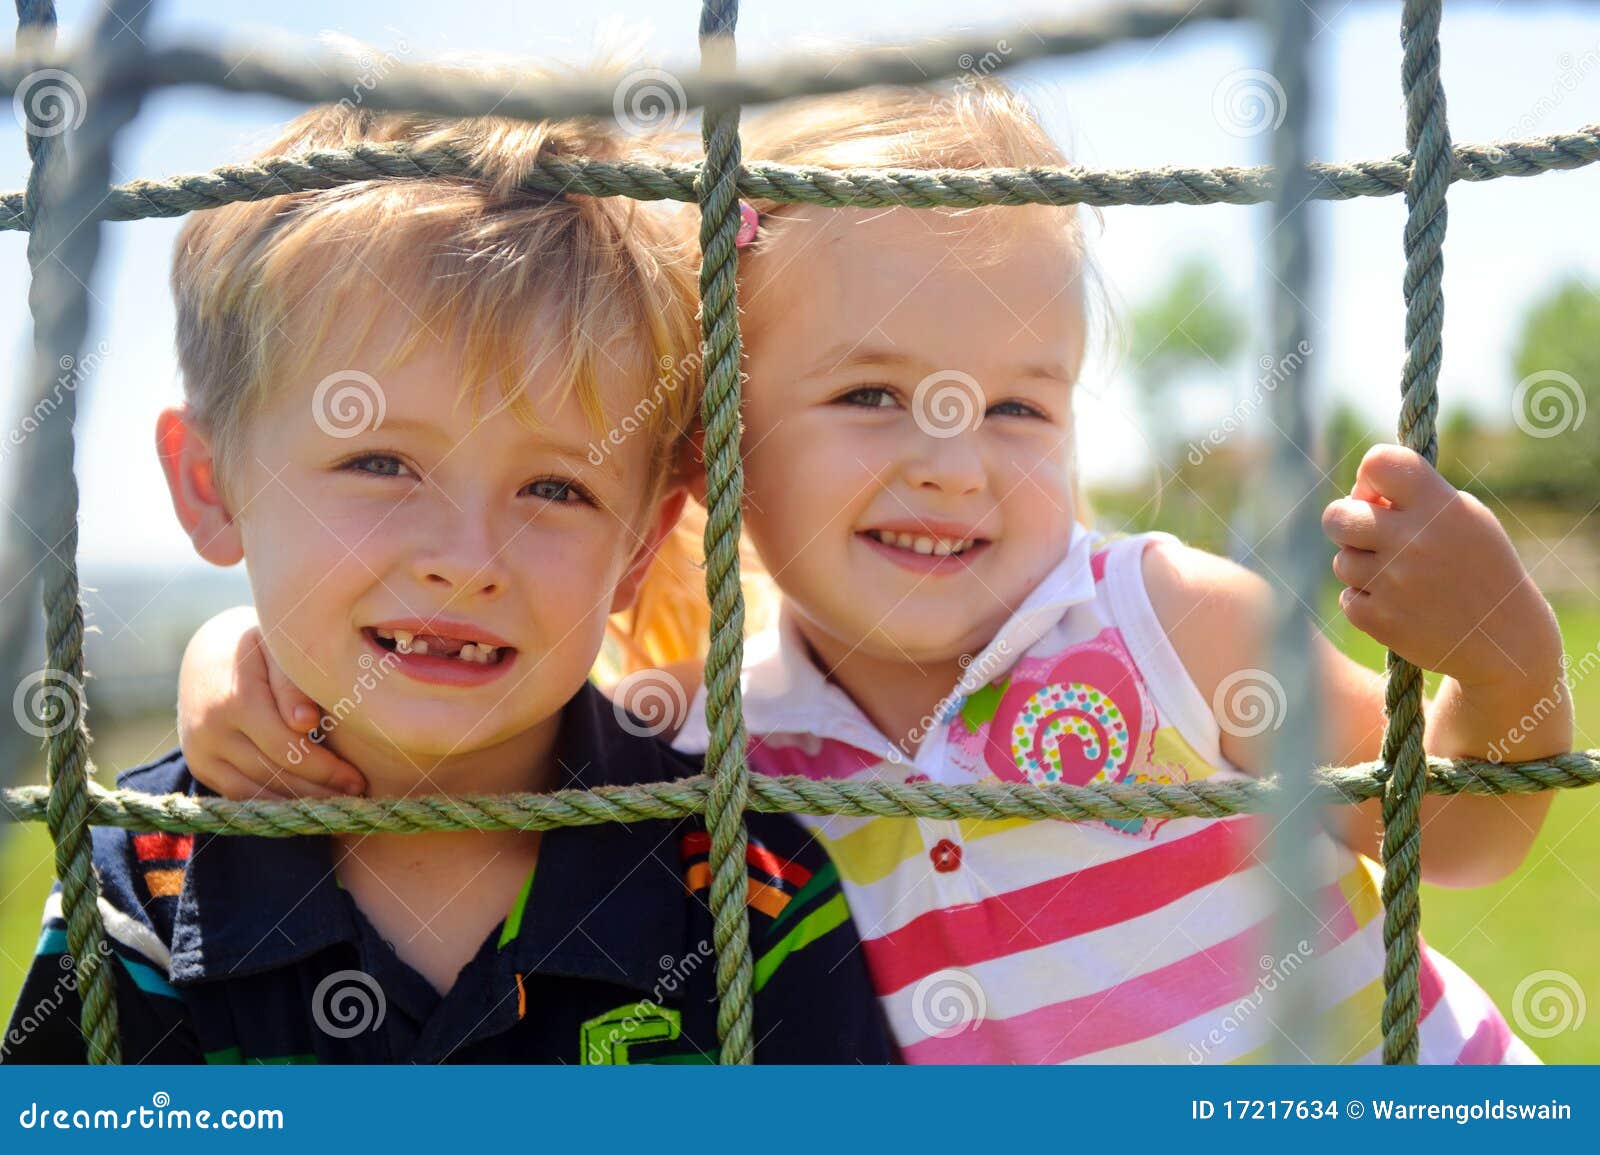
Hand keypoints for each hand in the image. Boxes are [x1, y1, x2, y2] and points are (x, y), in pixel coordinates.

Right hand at [176, 606, 366, 797]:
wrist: (208, 652)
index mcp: (235, 699)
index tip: (358, 780)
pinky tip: (304, 803)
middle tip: (354, 796)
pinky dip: (272, 803)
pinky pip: (237, 795)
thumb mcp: (278, 649)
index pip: (286, 748)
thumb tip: (306, 723)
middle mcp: (211, 729)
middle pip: (272, 774)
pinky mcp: (200, 764)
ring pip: (254, 792)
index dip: (325, 769)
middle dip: (318, 789)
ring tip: (335, 803)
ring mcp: (200, 750)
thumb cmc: (260, 646)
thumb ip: (292, 684)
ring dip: (297, 803)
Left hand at [1321, 444, 1560, 690]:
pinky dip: (1367, 602)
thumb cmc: (1479, 568)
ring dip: (1362, 567)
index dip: (1369, 477)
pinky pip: (1347, 597)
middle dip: (1346, 523)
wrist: (1505, 641)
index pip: (1378, 463)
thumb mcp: (1465, 519)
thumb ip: (1414, 497)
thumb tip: (1357, 493)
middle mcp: (1413, 540)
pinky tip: (1400, 605)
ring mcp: (1394, 581)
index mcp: (1440, 506)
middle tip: (1370, 535)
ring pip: (1341, 560)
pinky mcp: (1379, 619)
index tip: (1380, 495)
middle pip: (1335, 515)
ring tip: (1400, 577)